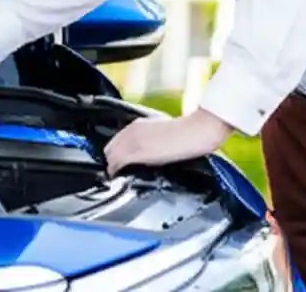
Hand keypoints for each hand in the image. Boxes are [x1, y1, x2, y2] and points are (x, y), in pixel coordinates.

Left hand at [103, 108, 232, 176]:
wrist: (196, 131)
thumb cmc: (187, 132)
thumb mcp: (162, 132)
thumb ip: (149, 140)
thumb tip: (149, 153)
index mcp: (137, 125)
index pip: (115, 142)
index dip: (116, 155)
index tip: (120, 165)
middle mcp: (131, 131)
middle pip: (109, 150)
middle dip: (113, 162)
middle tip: (120, 174)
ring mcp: (132, 141)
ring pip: (110, 158)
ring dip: (114, 169)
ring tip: (121, 179)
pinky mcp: (137, 152)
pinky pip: (117, 164)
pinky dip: (116, 173)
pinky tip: (122, 180)